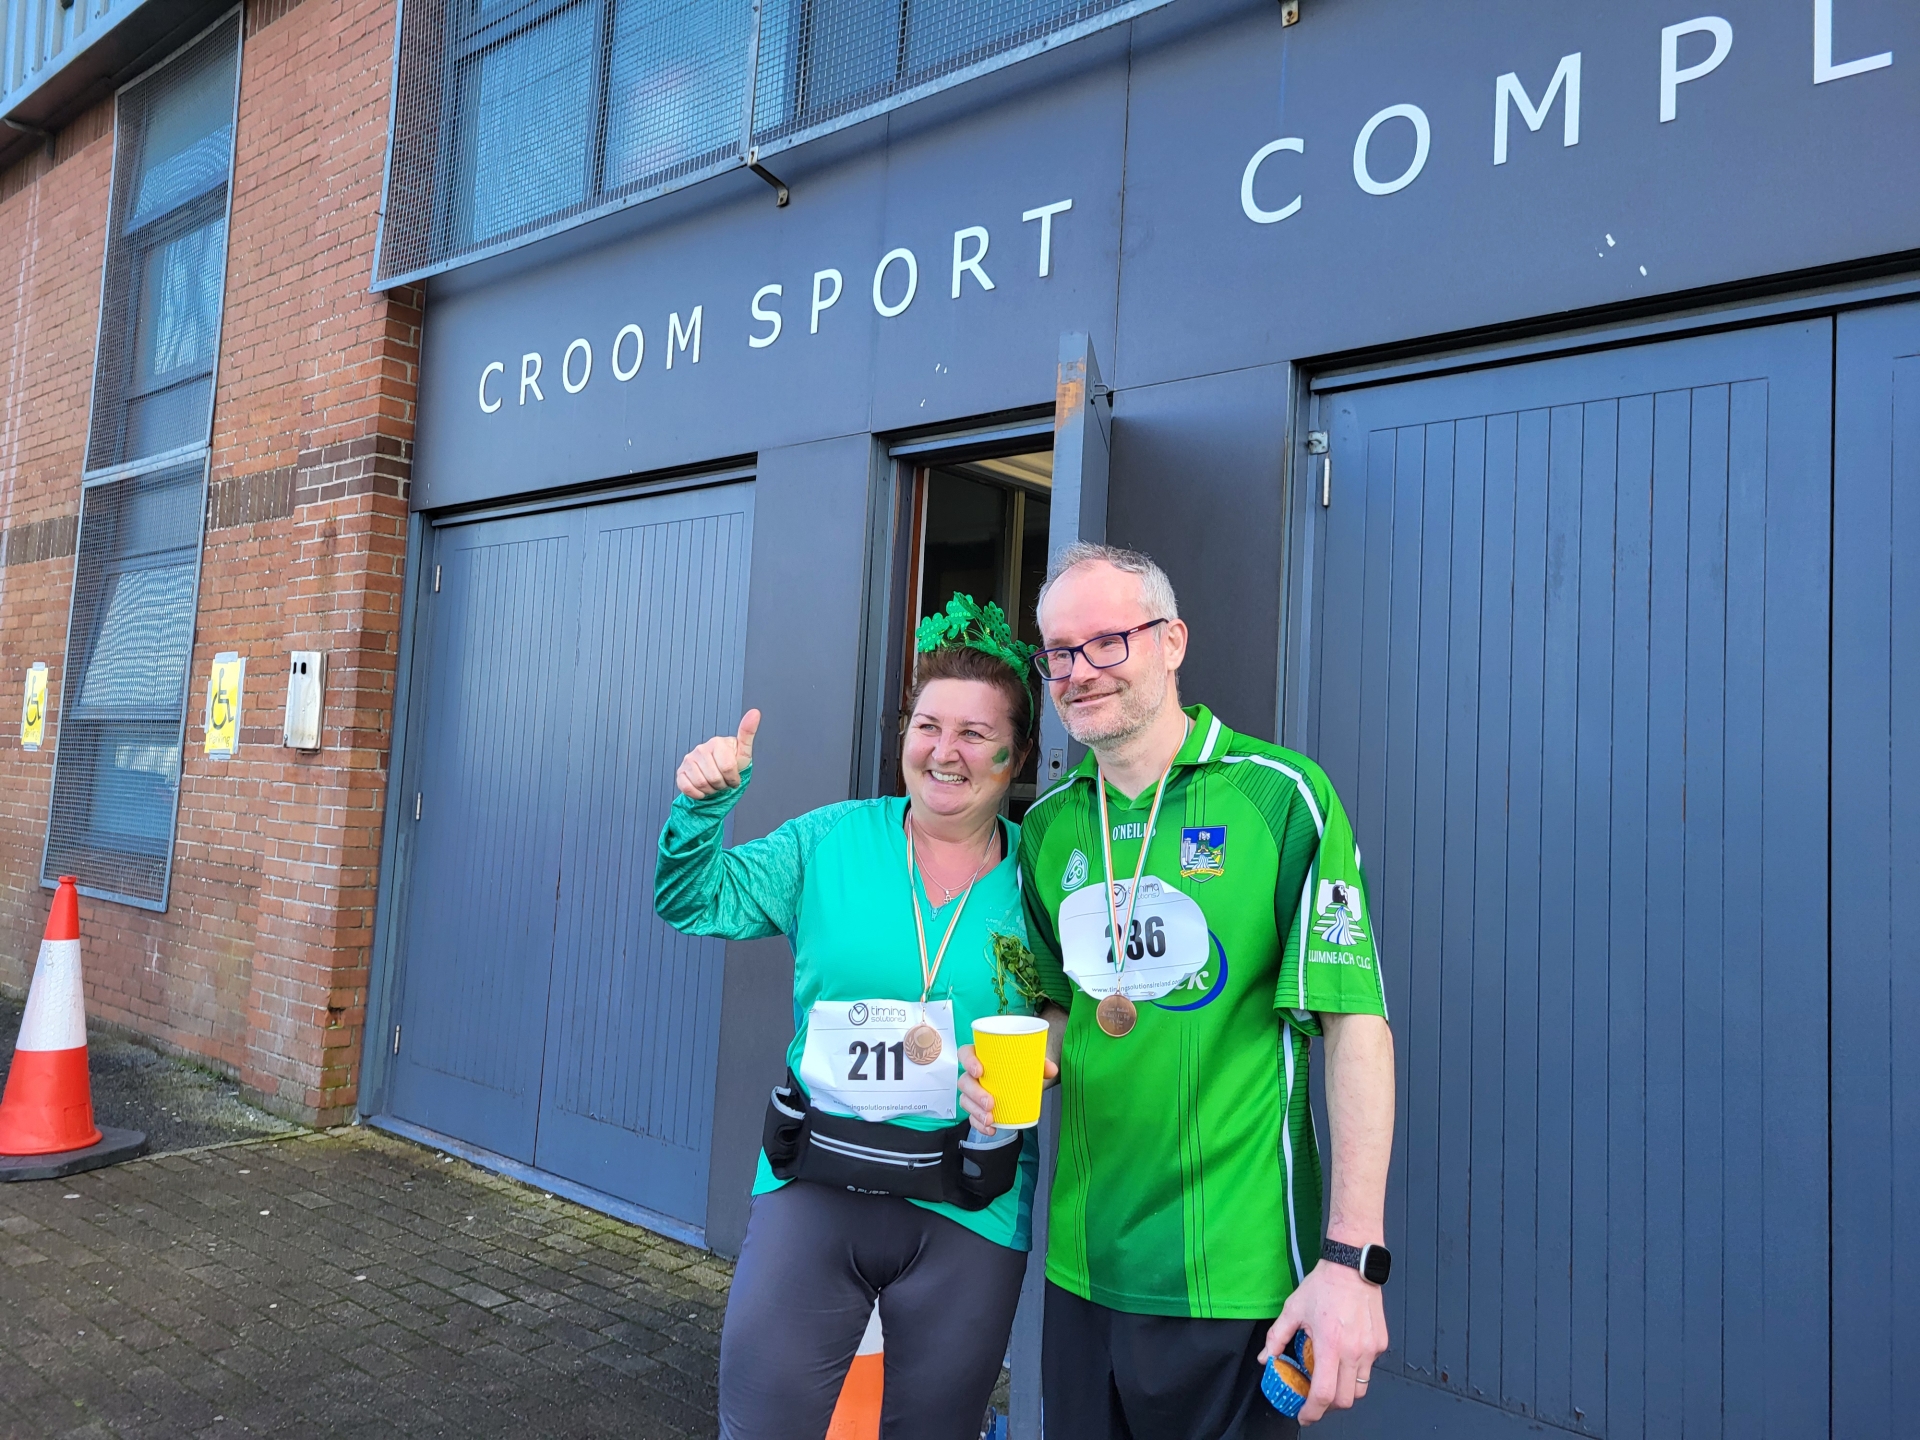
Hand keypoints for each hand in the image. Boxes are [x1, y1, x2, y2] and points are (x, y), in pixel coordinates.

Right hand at [675, 710, 760, 798]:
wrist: (718, 776)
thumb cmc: (732, 764)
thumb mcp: (743, 751)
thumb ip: (748, 732)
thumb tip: (755, 712)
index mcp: (717, 743)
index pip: (728, 768)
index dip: (733, 779)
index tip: (734, 778)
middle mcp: (700, 749)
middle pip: (715, 778)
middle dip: (722, 785)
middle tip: (723, 781)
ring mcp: (688, 760)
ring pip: (701, 784)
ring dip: (711, 790)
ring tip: (714, 784)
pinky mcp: (680, 772)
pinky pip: (687, 788)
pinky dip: (698, 794)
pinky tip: (703, 789)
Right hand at [956, 1043, 1058, 1135]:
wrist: (1023, 1083)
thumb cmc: (1019, 1068)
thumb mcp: (1030, 1063)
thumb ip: (1041, 1064)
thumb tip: (1051, 1069)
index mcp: (981, 1057)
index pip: (966, 1054)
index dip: (968, 1061)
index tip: (979, 1070)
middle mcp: (974, 1075)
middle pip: (965, 1081)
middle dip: (975, 1093)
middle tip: (990, 1102)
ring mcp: (973, 1093)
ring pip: (966, 1100)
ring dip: (976, 1111)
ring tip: (990, 1119)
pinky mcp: (977, 1108)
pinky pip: (972, 1117)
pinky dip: (979, 1125)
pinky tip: (990, 1129)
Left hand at [1258, 1257, 1388, 1424]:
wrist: (1352, 1266)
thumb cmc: (1324, 1285)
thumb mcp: (1293, 1309)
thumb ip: (1277, 1337)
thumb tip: (1265, 1358)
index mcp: (1330, 1344)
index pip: (1324, 1394)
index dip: (1313, 1411)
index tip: (1304, 1415)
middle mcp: (1354, 1351)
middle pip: (1345, 1400)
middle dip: (1328, 1407)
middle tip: (1315, 1401)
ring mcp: (1370, 1349)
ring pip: (1359, 1389)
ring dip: (1344, 1392)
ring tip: (1329, 1380)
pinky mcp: (1381, 1344)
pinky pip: (1368, 1370)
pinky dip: (1355, 1373)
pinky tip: (1343, 1359)